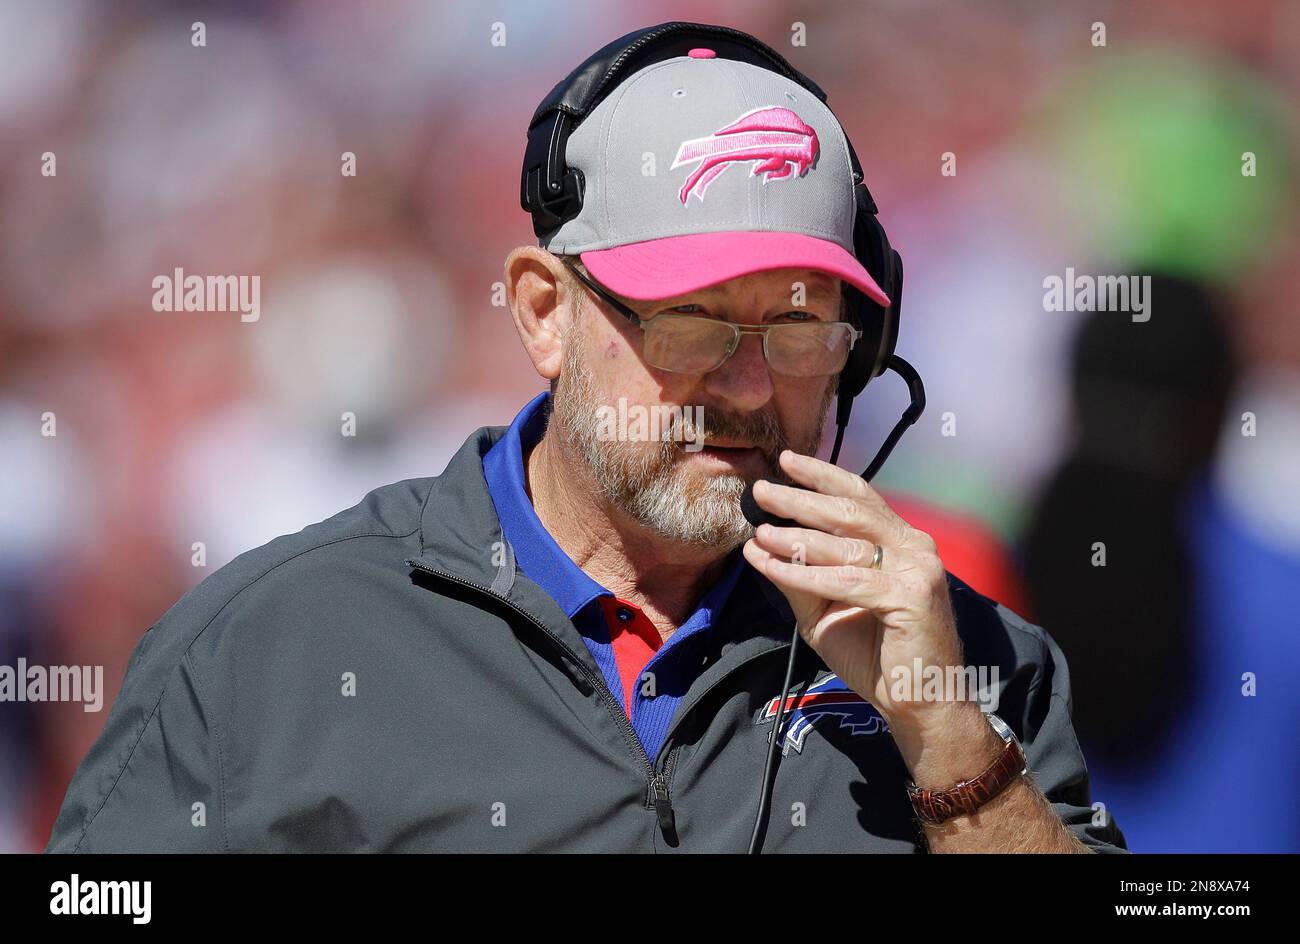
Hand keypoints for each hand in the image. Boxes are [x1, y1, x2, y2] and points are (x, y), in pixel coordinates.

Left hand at [741, 450, 971, 748]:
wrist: (918, 702)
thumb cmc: (875, 656)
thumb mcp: (825, 609)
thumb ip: (800, 577)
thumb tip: (760, 545)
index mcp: (900, 541)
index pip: (860, 496)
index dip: (823, 475)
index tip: (786, 461)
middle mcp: (913, 546)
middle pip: (850, 510)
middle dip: (802, 498)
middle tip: (764, 489)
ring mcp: (916, 568)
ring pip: (846, 543)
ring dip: (797, 536)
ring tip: (760, 531)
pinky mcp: (910, 595)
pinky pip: (846, 580)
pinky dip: (806, 573)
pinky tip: (773, 566)